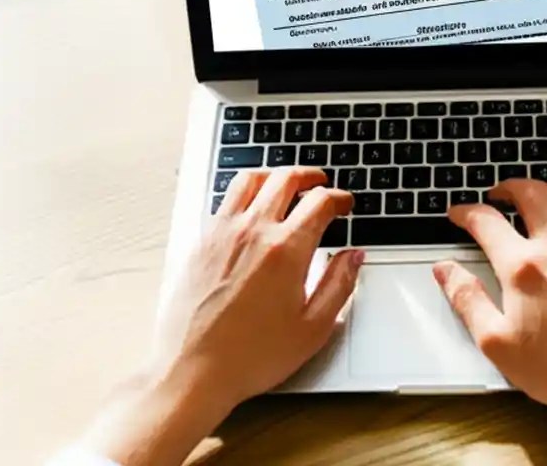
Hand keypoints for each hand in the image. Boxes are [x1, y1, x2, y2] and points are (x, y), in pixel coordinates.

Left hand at [80, 168, 362, 465]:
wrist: (192, 372)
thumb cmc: (251, 357)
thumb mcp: (313, 328)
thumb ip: (339, 285)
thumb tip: (353, 257)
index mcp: (286, 250)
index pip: (320, 203)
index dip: (339, 198)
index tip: (345, 204)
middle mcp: (252, 232)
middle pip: (284, 179)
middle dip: (308, 175)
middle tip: (319, 182)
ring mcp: (221, 234)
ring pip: (249, 180)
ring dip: (273, 175)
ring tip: (284, 182)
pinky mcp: (199, 244)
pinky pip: (223, 202)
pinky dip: (243, 194)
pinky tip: (249, 208)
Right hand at [434, 172, 546, 465]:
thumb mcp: (495, 342)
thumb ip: (467, 300)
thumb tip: (446, 272)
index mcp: (522, 268)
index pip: (486, 222)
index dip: (466, 212)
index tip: (458, 214)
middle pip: (529, 194)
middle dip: (507, 187)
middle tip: (497, 194)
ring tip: (537, 191)